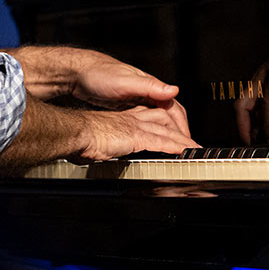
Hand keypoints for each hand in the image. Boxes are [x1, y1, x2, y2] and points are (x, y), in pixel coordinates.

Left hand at [69, 50, 190, 137]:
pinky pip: (145, 118)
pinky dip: (152, 129)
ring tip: (171, 145)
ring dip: (166, 130)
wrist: (78, 73)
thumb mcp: (125, 82)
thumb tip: (174, 90)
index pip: (173, 107)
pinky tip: (149, 137)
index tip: (186, 140)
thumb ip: (149, 86)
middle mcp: (146, 91)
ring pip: (158, 117)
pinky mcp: (125, 105)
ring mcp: (136, 98)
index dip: (182, 125)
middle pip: (169, 113)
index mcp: (150, 85)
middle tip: (183, 147)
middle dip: (178, 129)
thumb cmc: (99, 73)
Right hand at [72, 105, 198, 162]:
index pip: (151, 117)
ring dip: (182, 140)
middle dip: (179, 130)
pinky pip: (160, 140)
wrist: (74, 131)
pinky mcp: (134, 135)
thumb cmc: (80, 136)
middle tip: (191, 142)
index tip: (173, 134)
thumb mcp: (99, 138)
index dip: (165, 124)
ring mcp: (135, 125)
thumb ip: (106, 144)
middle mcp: (132, 118)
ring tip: (194, 149)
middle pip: (164, 119)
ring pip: (166, 130)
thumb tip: (102, 153)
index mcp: (124, 117)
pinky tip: (183, 151)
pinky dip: (174, 146)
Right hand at [235, 29, 268, 143]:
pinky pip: (250, 106)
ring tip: (254, 144)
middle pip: (243, 104)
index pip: (267, 102)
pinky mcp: (262, 86)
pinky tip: (260, 133)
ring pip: (244, 106)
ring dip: (246, 125)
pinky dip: (251, 120)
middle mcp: (262, 77)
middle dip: (243, 127)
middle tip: (251, 147)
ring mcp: (260, 81)